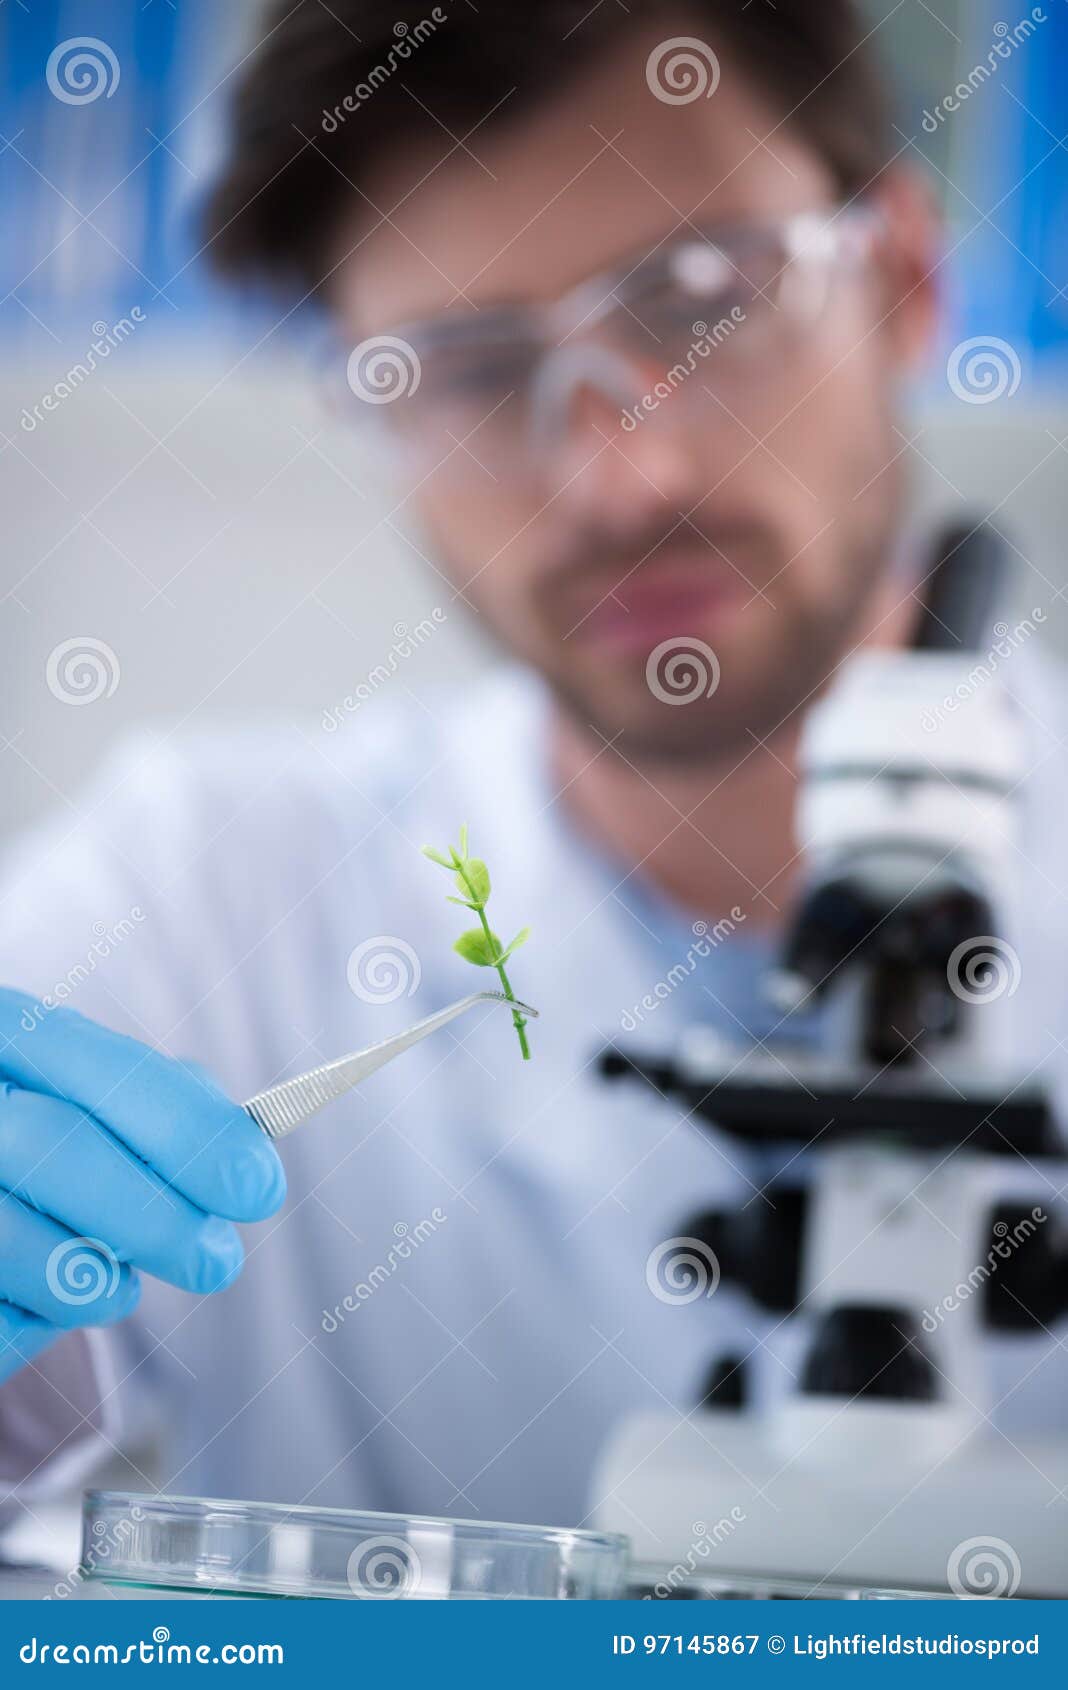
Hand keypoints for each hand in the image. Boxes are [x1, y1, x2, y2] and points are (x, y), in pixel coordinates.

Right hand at [0, 988, 284, 1383]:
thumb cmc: (57, 1141)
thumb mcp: (99, 1095)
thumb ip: (169, 1101)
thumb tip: (245, 1145)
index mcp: (13, 1034)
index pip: (107, 1066)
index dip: (190, 1129)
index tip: (259, 1189)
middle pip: (55, 1146)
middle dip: (156, 1217)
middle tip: (219, 1262)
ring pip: (11, 1236)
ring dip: (95, 1278)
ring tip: (122, 1287)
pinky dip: (40, 1319)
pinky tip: (61, 1300)